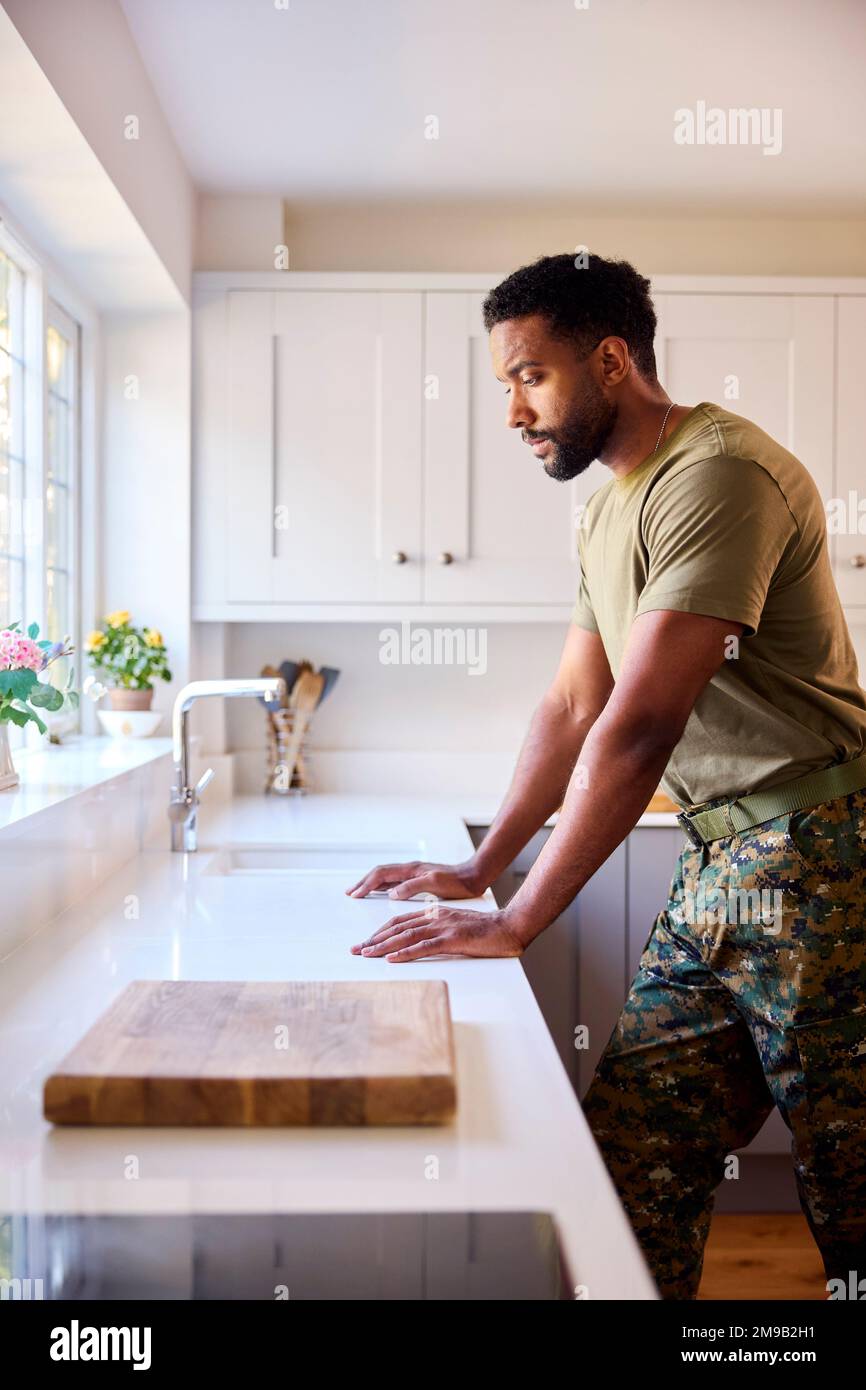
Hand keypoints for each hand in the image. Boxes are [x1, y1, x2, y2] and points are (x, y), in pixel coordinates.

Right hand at [345, 858, 485, 900]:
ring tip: (360, 891)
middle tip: (349, 892)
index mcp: (411, 870)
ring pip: (386, 877)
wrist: (473, 876)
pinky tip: (382, 893)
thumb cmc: (457, 882)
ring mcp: (414, 874)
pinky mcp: (419, 880)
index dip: (366, 884)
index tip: (354, 894)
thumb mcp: (435, 884)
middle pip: (380, 874)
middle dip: (363, 882)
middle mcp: (410, 870)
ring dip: (371, 884)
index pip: (381, 875)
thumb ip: (412, 887)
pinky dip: (383, 887)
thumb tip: (392, 893)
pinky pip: (394, 882)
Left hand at [350, 905, 526, 961]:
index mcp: (435, 913)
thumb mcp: (457, 926)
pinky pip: (424, 946)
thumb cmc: (486, 931)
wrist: (509, 927)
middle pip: (397, 928)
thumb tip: (422, 942)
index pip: (400, 921)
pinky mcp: (452, 939)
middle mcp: (435, 917)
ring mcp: (443, 927)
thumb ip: (439, 930)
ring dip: (383, 946)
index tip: (366, 942)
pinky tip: (392, 958)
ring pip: (406, 936)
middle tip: (356, 950)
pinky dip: (405, 953)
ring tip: (366, 954)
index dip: (381, 932)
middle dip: (374, 940)